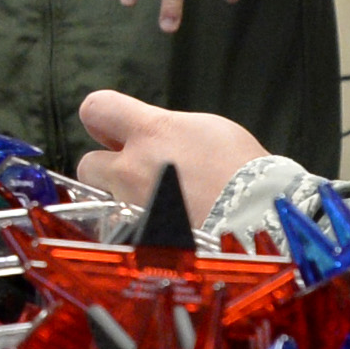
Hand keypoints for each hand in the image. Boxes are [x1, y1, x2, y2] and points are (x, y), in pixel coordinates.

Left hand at [73, 89, 266, 215]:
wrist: (262, 220)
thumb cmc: (244, 170)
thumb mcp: (207, 129)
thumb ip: (167, 129)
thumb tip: (149, 135)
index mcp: (151, 132)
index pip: (97, 108)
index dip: (103, 118)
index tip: (115, 128)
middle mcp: (133, 168)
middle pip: (88, 163)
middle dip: (108, 168)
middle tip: (138, 173)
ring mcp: (133, 207)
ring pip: (105, 201)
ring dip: (122, 199)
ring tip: (159, 203)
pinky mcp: (139, 240)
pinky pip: (124, 229)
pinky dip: (138, 226)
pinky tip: (166, 225)